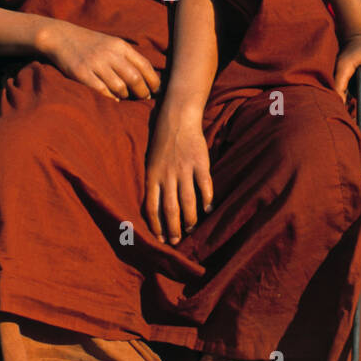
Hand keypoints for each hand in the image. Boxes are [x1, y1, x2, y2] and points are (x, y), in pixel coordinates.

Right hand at [40, 21, 160, 101]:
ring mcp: (95, 63)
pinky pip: (101, 90)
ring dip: (125, 95)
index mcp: (120, 45)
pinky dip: (110, 97)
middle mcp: (109, 54)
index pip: (144, 65)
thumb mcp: (111, 43)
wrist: (61, 37)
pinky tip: (113, 99)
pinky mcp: (81, 73)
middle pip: (134, 78)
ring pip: (119, 86)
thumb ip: (127, 57)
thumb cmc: (90, 43)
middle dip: (142, 91)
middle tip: (144, 97)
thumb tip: (147, 78)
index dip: (154, 81)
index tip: (157, 90)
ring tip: (126, 96)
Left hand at [144, 104, 212, 244]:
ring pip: (188, 201)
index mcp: (153, 176)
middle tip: (176, 241)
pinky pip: (204, 186)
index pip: (151, 206)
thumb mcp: (152, 163)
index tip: (159, 238)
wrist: (177, 118)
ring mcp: (184, 169)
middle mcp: (168, 175)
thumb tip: (156, 209)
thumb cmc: (163, 143)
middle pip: (170, 208)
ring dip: (190, 219)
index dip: (156, 225)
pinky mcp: (200, 163)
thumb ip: (155, 184)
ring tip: (191, 229)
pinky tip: (208, 209)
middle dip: (173, 228)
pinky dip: (207, 200)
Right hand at [333, 32, 360, 102]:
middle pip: (338, 94)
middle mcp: (337, 72)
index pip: (338, 89)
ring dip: (355, 99)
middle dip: (353, 103)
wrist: (358, 36)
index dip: (344, 102)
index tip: (355, 109)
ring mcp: (338, 75)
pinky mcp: (341, 77)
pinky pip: (344, 89)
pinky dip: (354, 94)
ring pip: (342, 93)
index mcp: (344, 67)